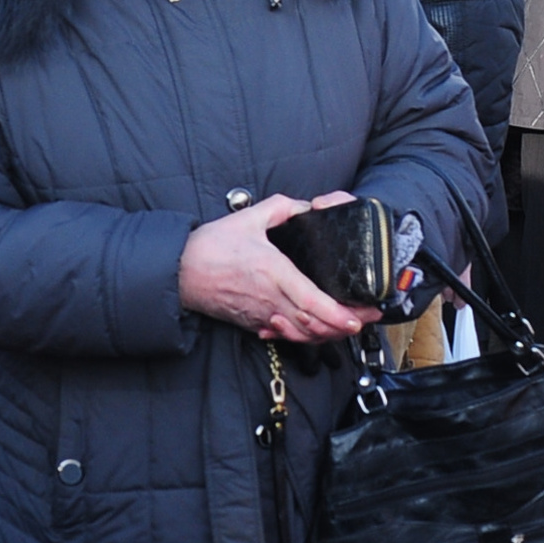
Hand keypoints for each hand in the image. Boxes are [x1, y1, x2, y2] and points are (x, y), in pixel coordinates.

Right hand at [178, 193, 378, 344]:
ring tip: (345, 326)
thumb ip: (282, 207)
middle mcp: (270, 298)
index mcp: (272, 272)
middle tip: (365, 320)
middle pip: (313, 324)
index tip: (357, 318)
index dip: (337, 314)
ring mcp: (261, 315)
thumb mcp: (249, 217)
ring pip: (301, 335)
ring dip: (325, 335)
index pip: (312, 301)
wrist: (178, 273)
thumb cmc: (211, 246)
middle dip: (343, 326)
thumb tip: (306, 206)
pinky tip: (314, 330)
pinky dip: (303, 336)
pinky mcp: (252, 323)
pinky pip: (284, 335)